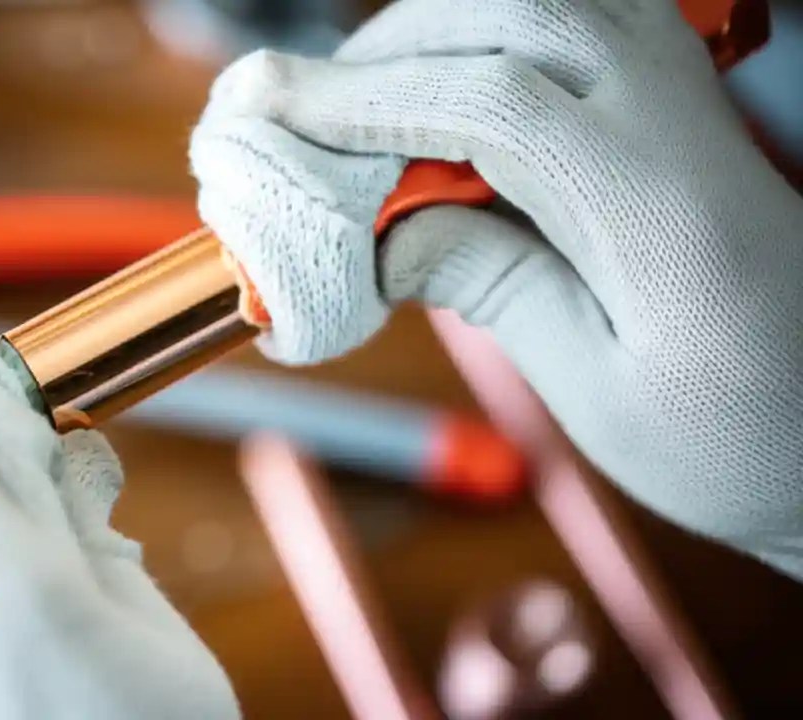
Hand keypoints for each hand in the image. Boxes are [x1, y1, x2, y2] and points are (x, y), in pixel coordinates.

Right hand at [191, 0, 802, 576]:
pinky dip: (480, 34)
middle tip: (289, 109)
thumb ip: (491, 288)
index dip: (365, 101)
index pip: (491, 103)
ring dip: (426, 33)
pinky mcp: (675, 95)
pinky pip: (565, 16)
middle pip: (506, 16)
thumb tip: (381, 233)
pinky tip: (435, 86)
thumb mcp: (602, 393)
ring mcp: (682, 91)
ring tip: (353, 101)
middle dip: (379, 53)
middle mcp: (677, 117)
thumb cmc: (740, 433)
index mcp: (661, 203)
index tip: (268, 114)